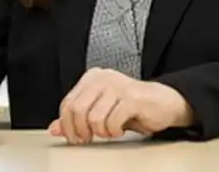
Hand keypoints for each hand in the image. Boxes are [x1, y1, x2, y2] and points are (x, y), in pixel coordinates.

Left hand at [47, 68, 192, 143]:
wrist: (163, 102)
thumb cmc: (131, 106)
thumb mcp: (100, 111)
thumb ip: (77, 118)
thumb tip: (55, 128)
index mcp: (92, 78)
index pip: (68, 103)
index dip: (67, 125)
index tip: (74, 138)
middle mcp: (103, 78)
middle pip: (77, 109)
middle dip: (80, 130)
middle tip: (89, 139)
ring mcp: (118, 86)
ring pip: (93, 117)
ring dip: (100, 132)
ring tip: (109, 131)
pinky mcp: (132, 98)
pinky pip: (112, 121)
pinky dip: (114, 131)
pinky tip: (120, 129)